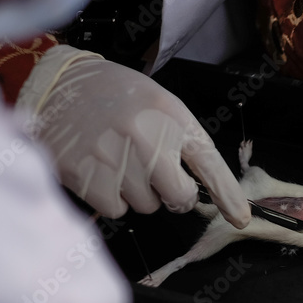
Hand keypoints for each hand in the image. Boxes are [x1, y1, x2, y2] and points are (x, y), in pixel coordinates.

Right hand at [23, 49, 250, 226]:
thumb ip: (183, 144)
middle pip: (178, 197)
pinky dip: (111, 197)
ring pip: (146, 206)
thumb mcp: (162, 106)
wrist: (62, 84)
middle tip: (154, 173)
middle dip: (172, 194)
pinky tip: (101, 170)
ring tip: (119, 159)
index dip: (228, 195)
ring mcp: (115, 157)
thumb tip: (201, 191)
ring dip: (137, 192)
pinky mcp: (85, 174)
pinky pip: (116, 209)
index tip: (241, 218)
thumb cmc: (119, 99)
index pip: (209, 163)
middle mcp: (147, 138)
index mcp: (172, 117)